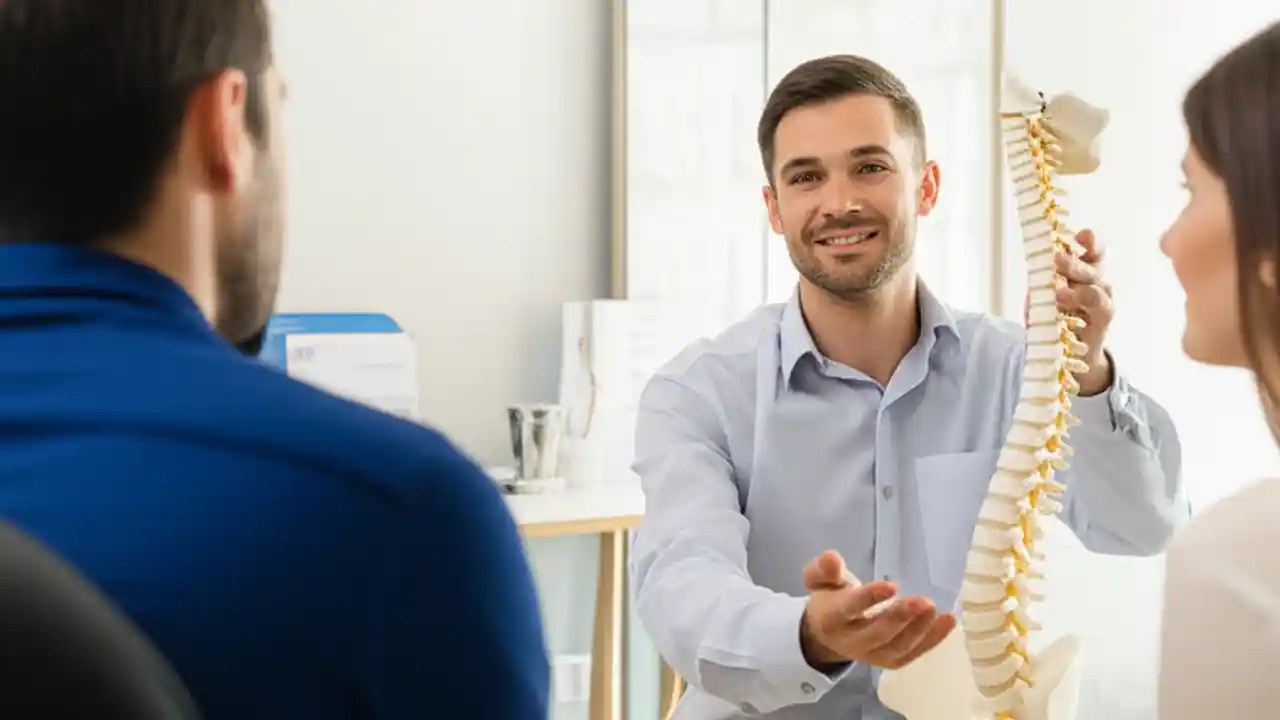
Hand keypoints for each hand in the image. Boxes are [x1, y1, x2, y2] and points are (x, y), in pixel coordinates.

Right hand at [798, 551, 955, 670]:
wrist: (825, 633)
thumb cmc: (829, 597)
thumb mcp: (819, 578)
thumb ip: (824, 568)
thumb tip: (832, 557)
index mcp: (831, 618)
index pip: (849, 609)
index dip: (869, 598)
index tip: (891, 586)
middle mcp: (850, 641)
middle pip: (877, 633)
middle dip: (900, 618)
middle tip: (923, 602)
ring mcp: (871, 655)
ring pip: (896, 647)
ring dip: (919, 631)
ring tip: (936, 611)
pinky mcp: (889, 661)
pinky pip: (911, 654)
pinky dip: (931, 640)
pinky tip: (947, 622)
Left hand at [1023, 228, 1113, 395]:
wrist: (1068, 351)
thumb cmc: (1054, 317)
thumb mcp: (1041, 297)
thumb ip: (1040, 283)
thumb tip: (1035, 271)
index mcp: (1083, 269)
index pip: (1092, 250)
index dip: (1090, 241)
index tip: (1083, 235)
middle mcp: (1097, 279)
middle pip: (1091, 266)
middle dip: (1074, 262)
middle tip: (1057, 258)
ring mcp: (1104, 297)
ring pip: (1095, 285)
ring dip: (1077, 285)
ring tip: (1058, 292)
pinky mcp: (1105, 316)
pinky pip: (1099, 305)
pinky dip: (1081, 302)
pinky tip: (1065, 303)